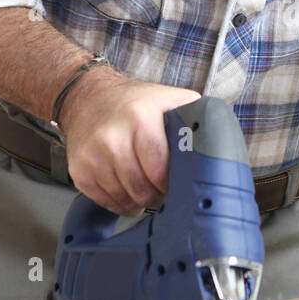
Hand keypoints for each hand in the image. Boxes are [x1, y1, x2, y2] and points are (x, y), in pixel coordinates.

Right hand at [57, 69, 200, 215]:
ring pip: (124, 198)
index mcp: (140, 118)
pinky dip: (120, 202)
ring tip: (145, 184)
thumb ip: (195, 118)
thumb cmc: (135, 102)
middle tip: (161, 185)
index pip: (160, 170)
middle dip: (157, 193)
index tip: (175, 180)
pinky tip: (126, 187)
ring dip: (139, 199)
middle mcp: (112, 137)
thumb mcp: (170, 99)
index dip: (170, 181)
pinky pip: (106, 201)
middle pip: (142, 189)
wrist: (89, 97)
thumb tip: (219, 141)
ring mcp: (92, 155)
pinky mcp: (79, 170)